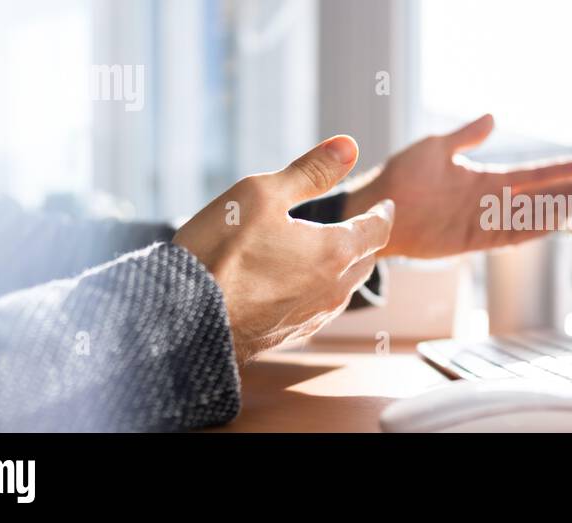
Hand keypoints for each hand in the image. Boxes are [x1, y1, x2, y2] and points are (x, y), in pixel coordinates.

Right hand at [174, 136, 393, 365]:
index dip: (383, 214)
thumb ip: (310, 170)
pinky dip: (323, 288)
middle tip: (362, 226)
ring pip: (345, 287)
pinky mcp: (291, 333)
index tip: (386, 206)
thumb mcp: (262, 194)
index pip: (377, 230)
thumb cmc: (221, 252)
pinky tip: (304, 283)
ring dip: (346, 266)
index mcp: (335, 252)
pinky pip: (321, 307)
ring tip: (335, 251)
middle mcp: (334, 289)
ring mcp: (313, 316)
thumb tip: (349, 145)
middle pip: (366, 260)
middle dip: (366, 240)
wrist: (185, 318)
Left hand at [344, 114, 571, 258]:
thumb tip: (492, 118)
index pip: (533, 174)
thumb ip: (466, 137)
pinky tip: (556, 222)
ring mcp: (484, 222)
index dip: (562, 169)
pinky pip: (511, 236)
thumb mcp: (435, 148)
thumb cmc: (401, 177)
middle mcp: (491, 202)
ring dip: (562, 209)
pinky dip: (534, 229)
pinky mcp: (472, 241)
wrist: (376, 208)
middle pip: (542, 196)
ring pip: (533, 217)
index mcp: (486, 179)